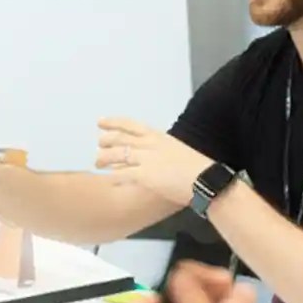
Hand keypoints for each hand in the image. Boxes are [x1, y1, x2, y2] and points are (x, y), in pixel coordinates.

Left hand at [96, 118, 211, 204]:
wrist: (205, 180)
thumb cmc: (196, 167)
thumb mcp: (176, 150)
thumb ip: (161, 150)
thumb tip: (150, 155)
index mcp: (158, 136)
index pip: (130, 125)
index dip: (113, 122)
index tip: (101, 122)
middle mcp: (149, 144)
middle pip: (119, 138)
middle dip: (106, 140)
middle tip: (99, 143)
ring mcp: (146, 159)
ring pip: (116, 155)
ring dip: (104, 158)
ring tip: (97, 163)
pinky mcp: (144, 175)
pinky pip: (122, 174)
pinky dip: (113, 176)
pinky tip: (107, 179)